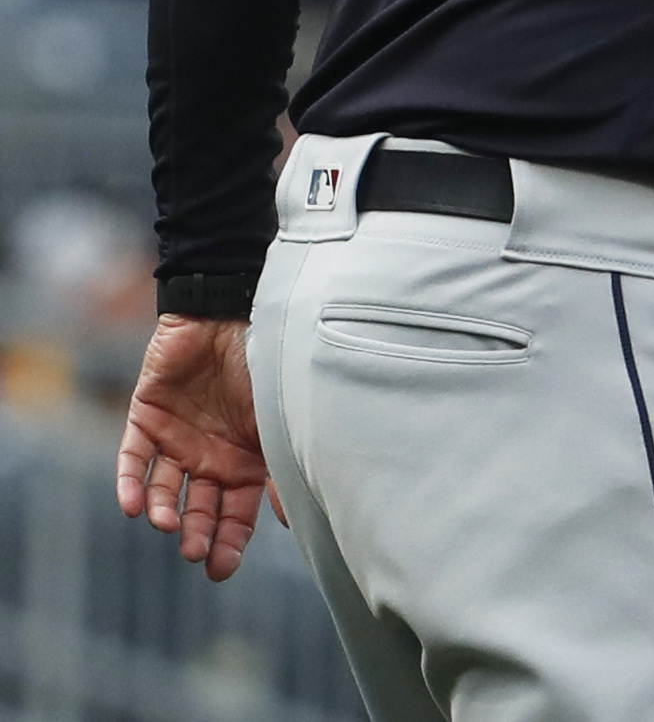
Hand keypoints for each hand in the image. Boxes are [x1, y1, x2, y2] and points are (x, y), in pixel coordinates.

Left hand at [116, 315, 275, 580]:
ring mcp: (177, 438)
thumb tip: (294, 521)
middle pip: (200, 508)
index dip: (229, 542)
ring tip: (168, 524)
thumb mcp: (280, 420)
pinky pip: (132, 458)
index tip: (220, 570)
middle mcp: (212, 456)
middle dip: (197, 534)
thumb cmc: (268, 363)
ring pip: (164, 489)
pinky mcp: (145, 418)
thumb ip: (281, 470)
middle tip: (196, 554)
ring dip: (163, 511)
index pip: (236, 514)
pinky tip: (132, 506)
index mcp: (247, 461)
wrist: (230, 311)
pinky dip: (130, 483)